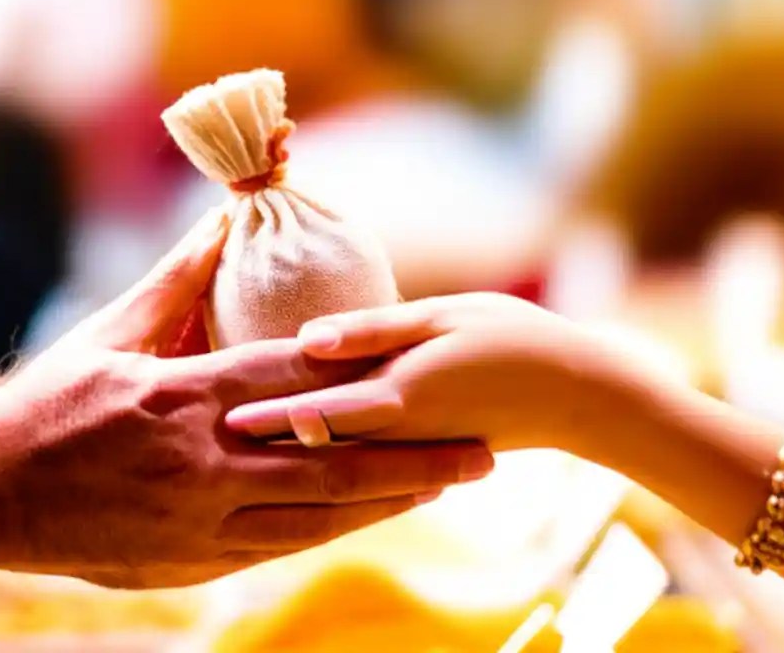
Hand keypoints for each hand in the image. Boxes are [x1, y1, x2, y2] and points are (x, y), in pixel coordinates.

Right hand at [0, 212, 494, 588]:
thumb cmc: (49, 399)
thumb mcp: (111, 330)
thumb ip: (177, 278)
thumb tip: (225, 217)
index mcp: (184, 397)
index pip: (299, 383)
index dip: (375, 378)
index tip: (435, 370)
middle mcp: (202, 464)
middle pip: (332, 460)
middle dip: (417, 456)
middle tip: (485, 450)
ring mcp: (198, 522)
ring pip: (317, 514)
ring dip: (390, 500)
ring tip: (447, 485)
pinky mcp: (189, 564)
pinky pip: (279, 546)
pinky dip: (333, 530)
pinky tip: (374, 518)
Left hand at [223, 293, 646, 453]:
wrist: (576, 397)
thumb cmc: (510, 340)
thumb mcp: (443, 318)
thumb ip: (374, 330)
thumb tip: (306, 339)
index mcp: (395, 395)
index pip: (311, 410)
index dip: (261, 414)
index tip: (214, 415)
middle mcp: (393, 433)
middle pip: (310, 443)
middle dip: (260, 440)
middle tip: (207, 436)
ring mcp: (406, 452)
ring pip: (331, 458)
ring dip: (286, 455)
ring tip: (236, 447)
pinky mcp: (417, 459)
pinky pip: (361, 464)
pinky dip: (325, 461)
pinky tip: (293, 457)